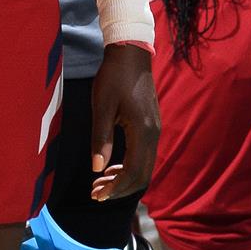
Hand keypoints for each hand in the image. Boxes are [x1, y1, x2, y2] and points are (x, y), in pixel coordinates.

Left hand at [89, 43, 159, 201]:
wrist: (131, 54)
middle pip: (142, 176)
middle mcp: (153, 134)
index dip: (115, 188)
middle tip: (96, 193)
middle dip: (120, 189)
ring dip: (123, 179)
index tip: (96, 195)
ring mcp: (154, 131)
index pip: (132, 172)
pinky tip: (111, 167)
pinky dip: (129, 167)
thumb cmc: (113, 77)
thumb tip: (97, 168)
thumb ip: (100, 138)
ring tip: (100, 182)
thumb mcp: (101, 106)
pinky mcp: (151, 127)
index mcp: (142, 131)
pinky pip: (143, 156)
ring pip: (144, 168)